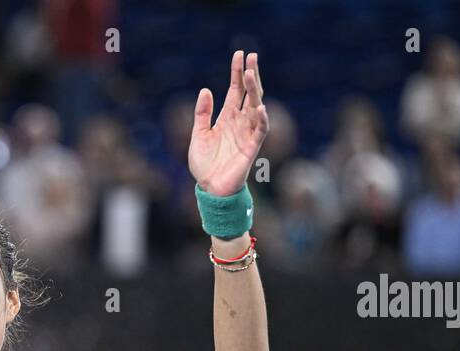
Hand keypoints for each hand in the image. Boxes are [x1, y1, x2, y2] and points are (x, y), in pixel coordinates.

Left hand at [190, 50, 269, 196]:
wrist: (209, 188)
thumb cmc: (204, 164)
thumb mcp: (198, 134)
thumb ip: (202, 113)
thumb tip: (206, 90)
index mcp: (226, 118)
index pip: (234, 90)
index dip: (236, 73)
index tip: (239, 54)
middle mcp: (239, 122)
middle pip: (248, 93)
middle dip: (250, 75)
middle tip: (251, 56)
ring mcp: (246, 133)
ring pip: (255, 106)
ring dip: (254, 90)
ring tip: (251, 74)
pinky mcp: (251, 147)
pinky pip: (260, 130)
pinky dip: (262, 119)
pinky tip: (260, 106)